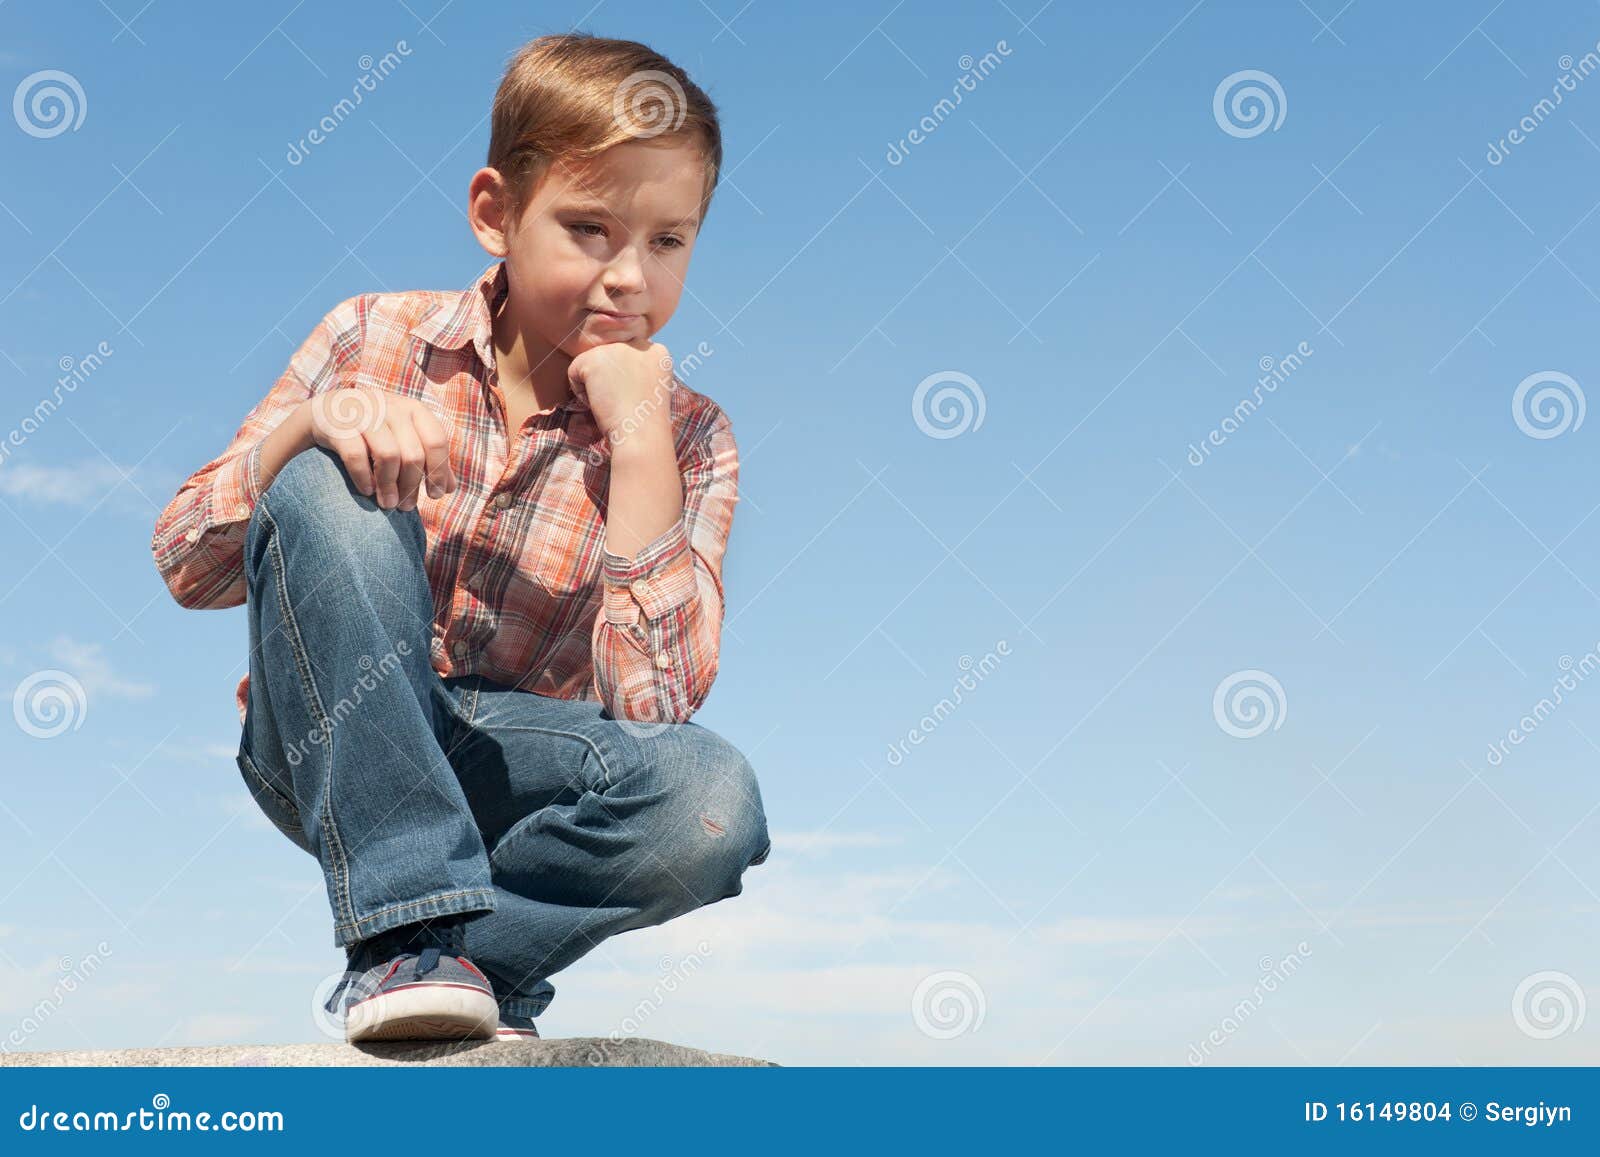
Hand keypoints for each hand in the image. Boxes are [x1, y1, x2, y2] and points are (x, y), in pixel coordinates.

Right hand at [305, 389, 456, 510]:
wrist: (327, 412)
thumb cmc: (375, 430)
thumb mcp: (404, 436)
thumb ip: (428, 459)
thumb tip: (450, 488)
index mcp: (413, 410)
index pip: (436, 441)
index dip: (439, 471)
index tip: (435, 495)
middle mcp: (391, 407)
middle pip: (413, 454)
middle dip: (412, 486)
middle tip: (406, 507)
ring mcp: (364, 414)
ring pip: (388, 455)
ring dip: (389, 486)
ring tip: (387, 504)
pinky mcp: (339, 425)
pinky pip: (356, 456)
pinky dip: (364, 478)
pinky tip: (367, 491)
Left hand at [567, 338, 674, 443]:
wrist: (641, 434)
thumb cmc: (645, 422)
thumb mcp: (652, 388)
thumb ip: (637, 370)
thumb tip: (612, 368)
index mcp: (659, 351)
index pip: (628, 358)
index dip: (625, 381)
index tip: (634, 398)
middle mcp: (638, 343)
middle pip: (608, 359)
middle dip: (609, 381)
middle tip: (624, 402)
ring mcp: (616, 348)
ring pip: (591, 364)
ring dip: (596, 387)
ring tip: (614, 402)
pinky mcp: (594, 357)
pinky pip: (574, 371)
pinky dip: (580, 392)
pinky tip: (601, 402)